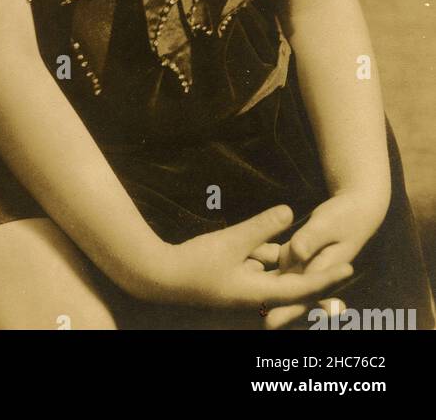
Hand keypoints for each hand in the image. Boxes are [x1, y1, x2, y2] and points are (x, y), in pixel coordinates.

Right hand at [145, 205, 353, 311]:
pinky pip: (258, 270)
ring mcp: (247, 294)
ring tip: (271, 244)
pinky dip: (261, 256)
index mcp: (260, 295)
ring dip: (277, 258)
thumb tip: (290, 212)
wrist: (161, 278)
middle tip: (342, 261)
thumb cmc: (196, 263)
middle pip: (293, 283)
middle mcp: (258, 299)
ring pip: (272, 272)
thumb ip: (262, 227)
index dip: (327, 276)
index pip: (302, 286)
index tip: (349, 266)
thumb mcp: (232, 242)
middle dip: (313, 271)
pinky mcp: (237, 286)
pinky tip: (255, 242)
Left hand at [260, 189, 388, 329]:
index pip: (304, 295)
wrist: (356, 209)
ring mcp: (305, 265)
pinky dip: (266, 260)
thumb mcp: (327, 223)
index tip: (270, 323)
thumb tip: (298, 254)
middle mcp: (314, 273)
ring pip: (281, 277)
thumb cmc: (344, 216)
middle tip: (256, 324)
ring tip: (243, 300)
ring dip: (265, 283)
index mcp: (325, 272)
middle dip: (272, 307)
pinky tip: (248, 260)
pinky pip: (280, 262)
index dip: (287, 311)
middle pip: (290, 293)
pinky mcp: (297, 256)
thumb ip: (310, 239)